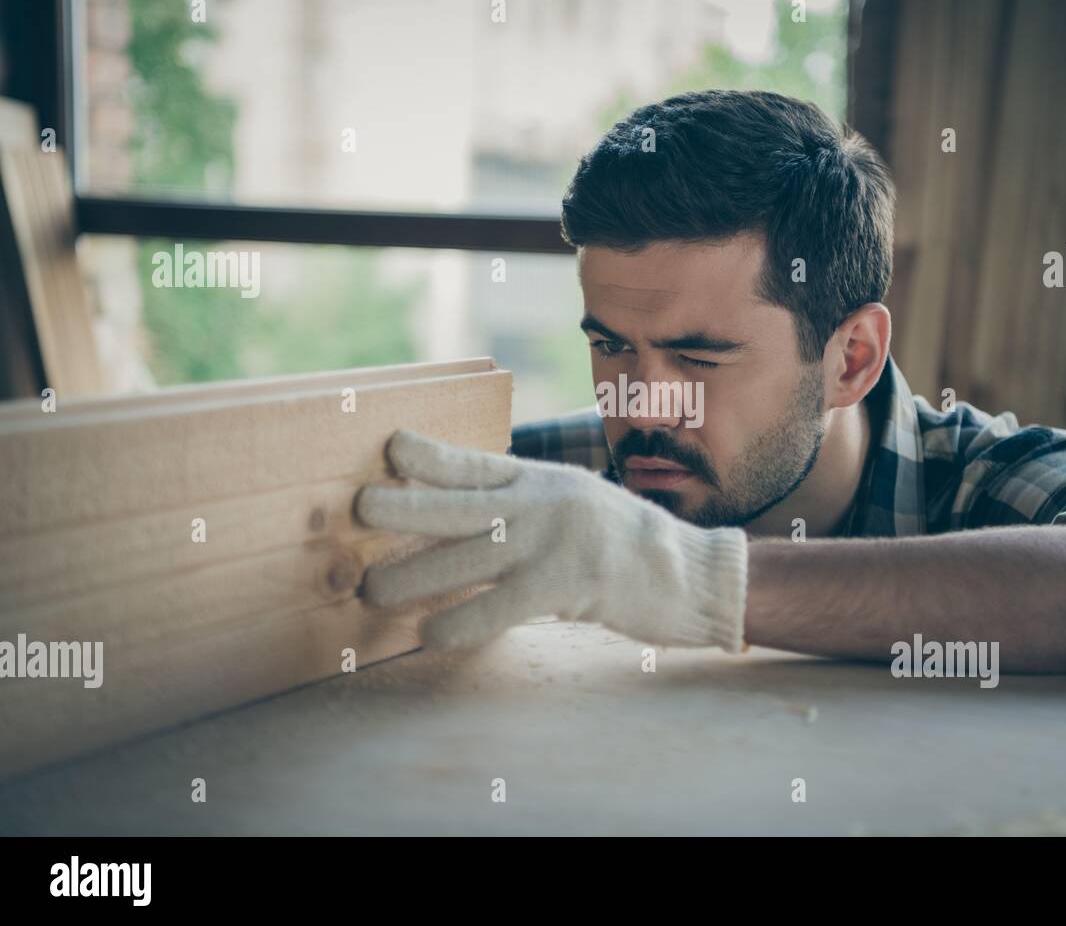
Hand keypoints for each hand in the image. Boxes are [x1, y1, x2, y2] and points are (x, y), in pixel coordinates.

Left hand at [355, 430, 748, 652]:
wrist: (691, 573)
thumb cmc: (624, 543)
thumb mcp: (574, 502)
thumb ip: (525, 503)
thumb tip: (465, 515)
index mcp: (541, 480)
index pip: (476, 462)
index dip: (429, 455)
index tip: (389, 450)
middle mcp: (542, 503)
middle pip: (458, 503)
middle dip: (403, 507)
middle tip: (357, 510)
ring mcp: (554, 543)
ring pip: (467, 557)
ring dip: (413, 576)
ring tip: (372, 590)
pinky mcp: (566, 585)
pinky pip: (497, 606)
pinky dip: (458, 622)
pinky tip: (429, 634)